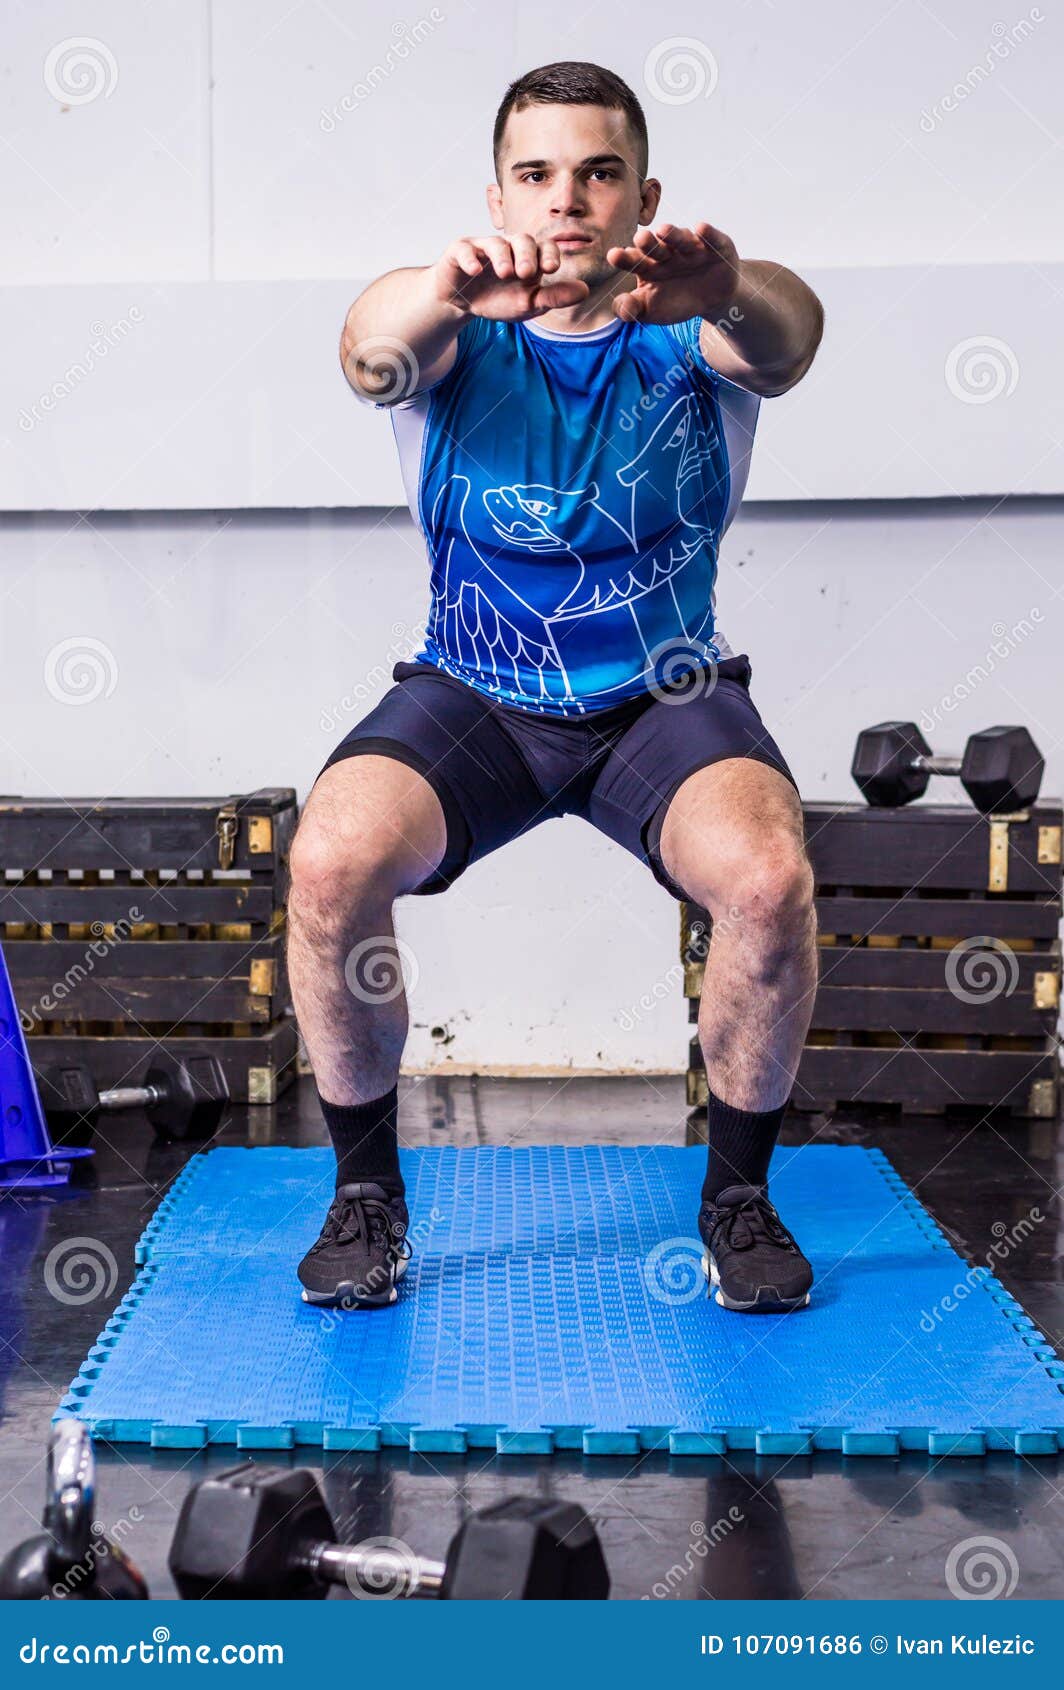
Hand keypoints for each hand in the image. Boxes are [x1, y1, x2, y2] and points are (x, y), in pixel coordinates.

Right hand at [432, 235, 589, 321]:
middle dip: (527, 255)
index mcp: (529, 258)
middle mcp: (508, 248)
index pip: (545, 247)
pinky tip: (475, 271)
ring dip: (502, 257)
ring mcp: (483, 247)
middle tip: (526, 273)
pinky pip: (465, 249)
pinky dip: (470, 259)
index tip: (551, 268)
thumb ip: (554, 297)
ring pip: (496, 243)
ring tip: (505, 273)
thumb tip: (585, 291)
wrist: (462, 304)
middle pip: (522, 240)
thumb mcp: (528, 304)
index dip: (549, 254)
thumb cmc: (498, 300)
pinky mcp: (460, 251)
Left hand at [606, 221, 739, 324]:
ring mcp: (691, 247)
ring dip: (673, 235)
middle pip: (655, 247)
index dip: (624, 258)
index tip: (614, 256)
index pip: (633, 260)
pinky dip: (708, 234)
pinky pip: (712, 239)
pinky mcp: (715, 246)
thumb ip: (633, 309)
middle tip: (640, 238)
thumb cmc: (676, 301)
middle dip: (648, 243)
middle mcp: (667, 252)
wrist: (712, 300)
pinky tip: (701, 228)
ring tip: (663, 230)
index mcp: (648, 265)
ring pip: (680, 239)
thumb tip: (621, 309)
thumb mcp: (652, 309)